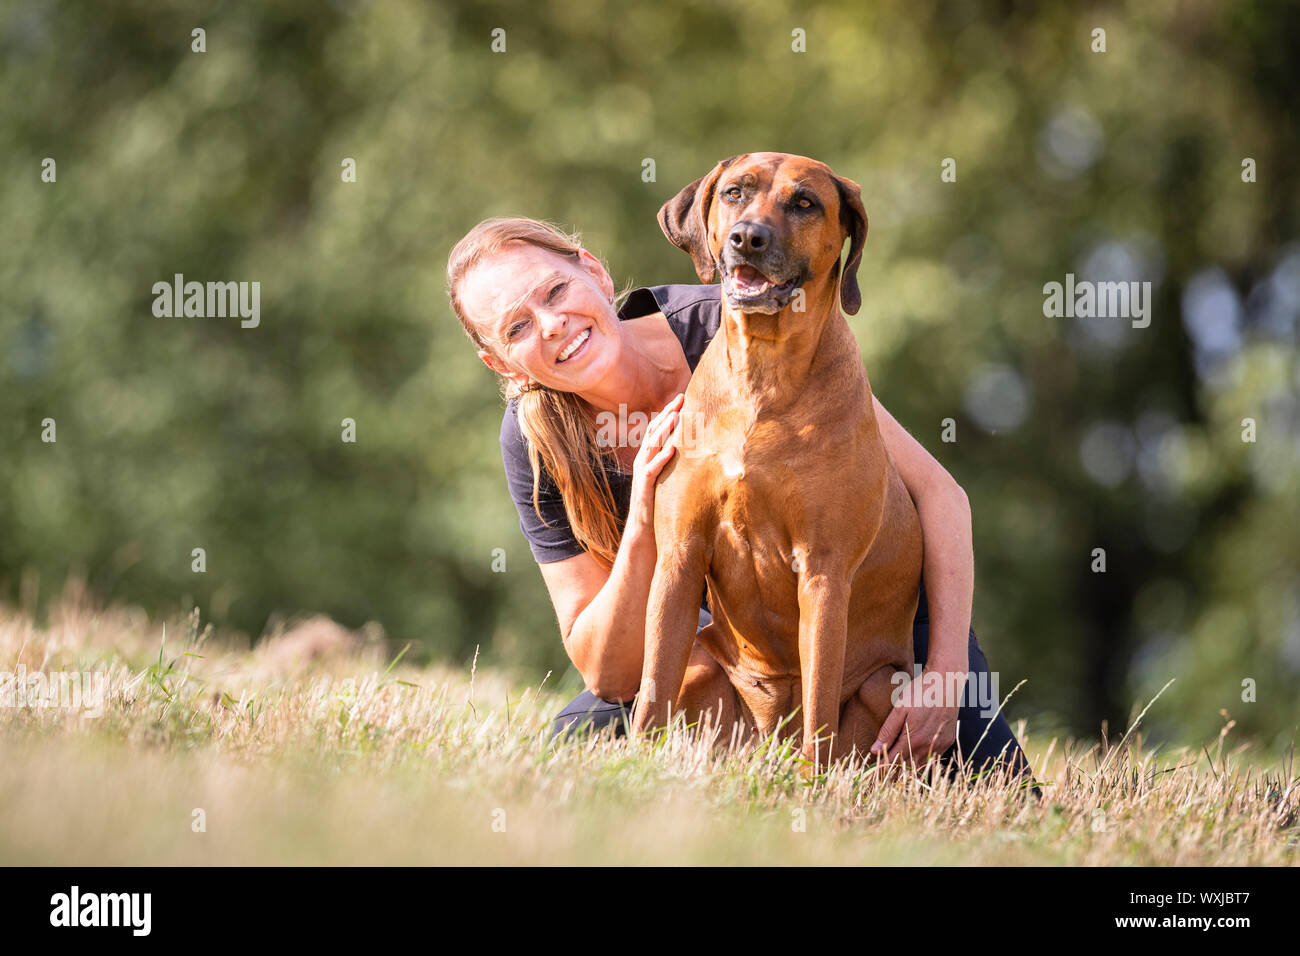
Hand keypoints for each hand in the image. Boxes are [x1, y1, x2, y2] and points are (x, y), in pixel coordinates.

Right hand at [627, 393, 684, 534]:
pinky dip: (661, 458)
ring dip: (664, 430)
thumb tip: (696, 449)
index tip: (682, 396)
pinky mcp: (644, 488)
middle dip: (667, 413)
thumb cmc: (659, 504)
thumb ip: (676, 463)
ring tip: (676, 415)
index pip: (657, 429)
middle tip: (681, 398)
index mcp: (649, 457)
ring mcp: (642, 474)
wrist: (644, 530)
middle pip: (653, 431)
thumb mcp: (669, 478)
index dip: (668, 412)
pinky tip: (672, 449)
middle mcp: (643, 461)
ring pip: (651, 446)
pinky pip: (652, 470)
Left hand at [870, 664, 965, 767]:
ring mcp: (939, 744)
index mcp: (913, 739)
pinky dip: (923, 760)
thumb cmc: (921, 692)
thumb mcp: (900, 708)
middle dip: (895, 772)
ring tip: (898, 772)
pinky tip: (916, 758)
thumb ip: (888, 731)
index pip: (894, 761)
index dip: (883, 769)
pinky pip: (933, 757)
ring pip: (921, 765)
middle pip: (908, 766)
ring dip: (909, 768)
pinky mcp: (948, 741)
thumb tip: (874, 750)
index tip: (875, 773)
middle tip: (884, 776)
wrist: (947, 682)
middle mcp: (927, 746)